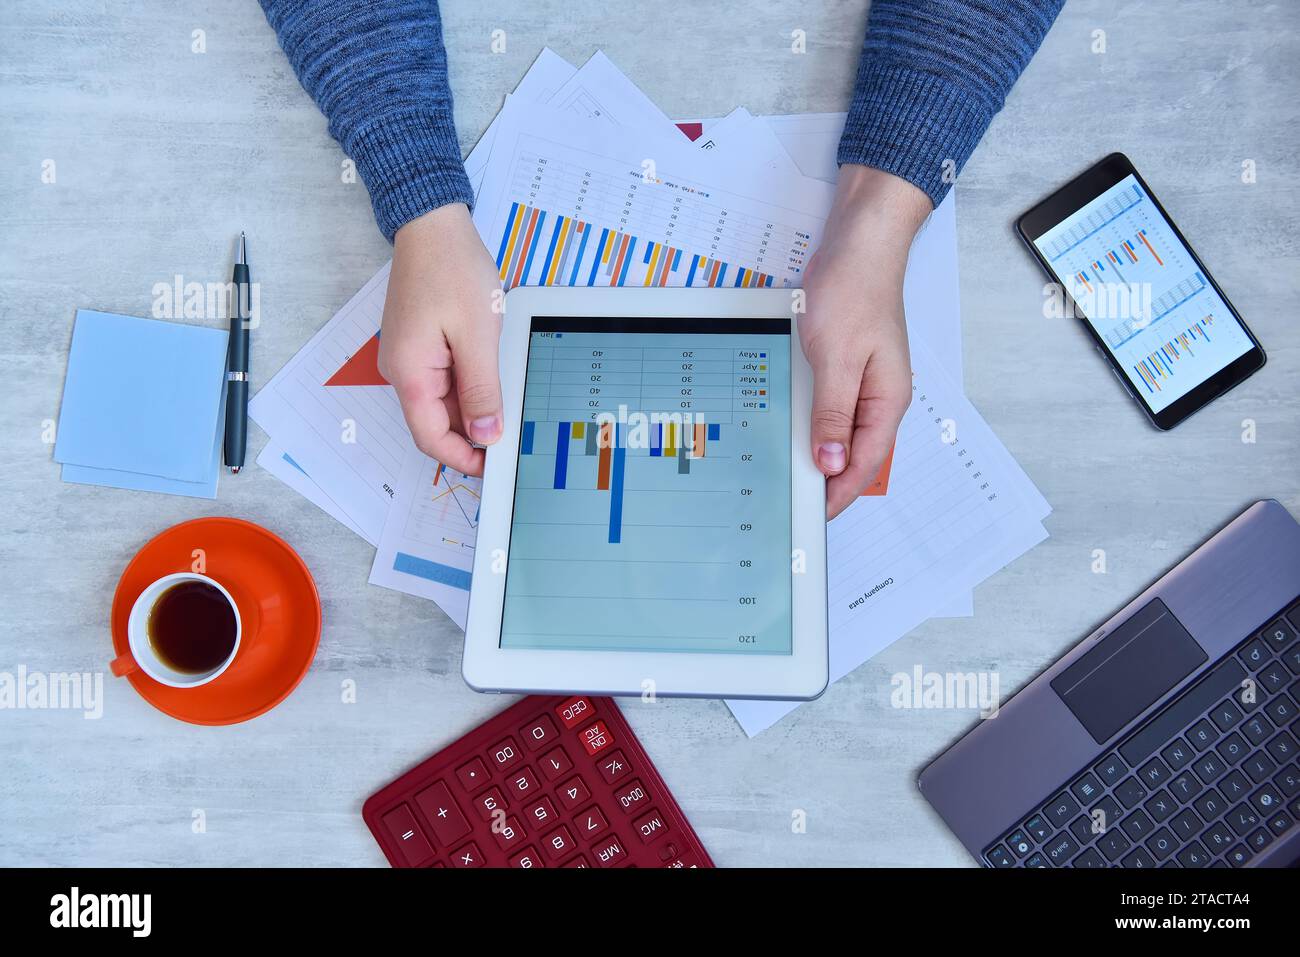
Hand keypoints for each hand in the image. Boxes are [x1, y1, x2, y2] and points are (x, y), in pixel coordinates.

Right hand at [379, 204, 502, 475]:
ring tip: (506, 407)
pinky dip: (467, 387)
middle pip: (435, 423)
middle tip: (510, 440)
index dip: (462, 458)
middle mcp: (401, 369)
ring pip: (441, 402)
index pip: (430, 437)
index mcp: (409, 372)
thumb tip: (486, 435)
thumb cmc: (452, 269)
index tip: (493, 467)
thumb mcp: (477, 335)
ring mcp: (409, 357)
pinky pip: (443, 380)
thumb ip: (481, 390)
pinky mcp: (419, 345)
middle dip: (471, 436)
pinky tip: (491, 381)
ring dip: (472, 410)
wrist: (432, 225)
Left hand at [800, 165, 931, 518]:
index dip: (840, 495)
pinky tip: (796, 436)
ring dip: (820, 456)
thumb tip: (830, 462)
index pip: (864, 464)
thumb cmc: (855, 290)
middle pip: (855, 455)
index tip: (815, 517)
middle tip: (796, 506)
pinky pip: (832, 410)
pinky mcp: (846, 369)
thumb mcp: (838, 359)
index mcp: (887, 401)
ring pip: (842, 435)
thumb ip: (834, 414)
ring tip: (793, 481)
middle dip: (829, 483)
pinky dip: (815, 427)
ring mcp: (863, 384)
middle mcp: (880, 397)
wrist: (859, 243)